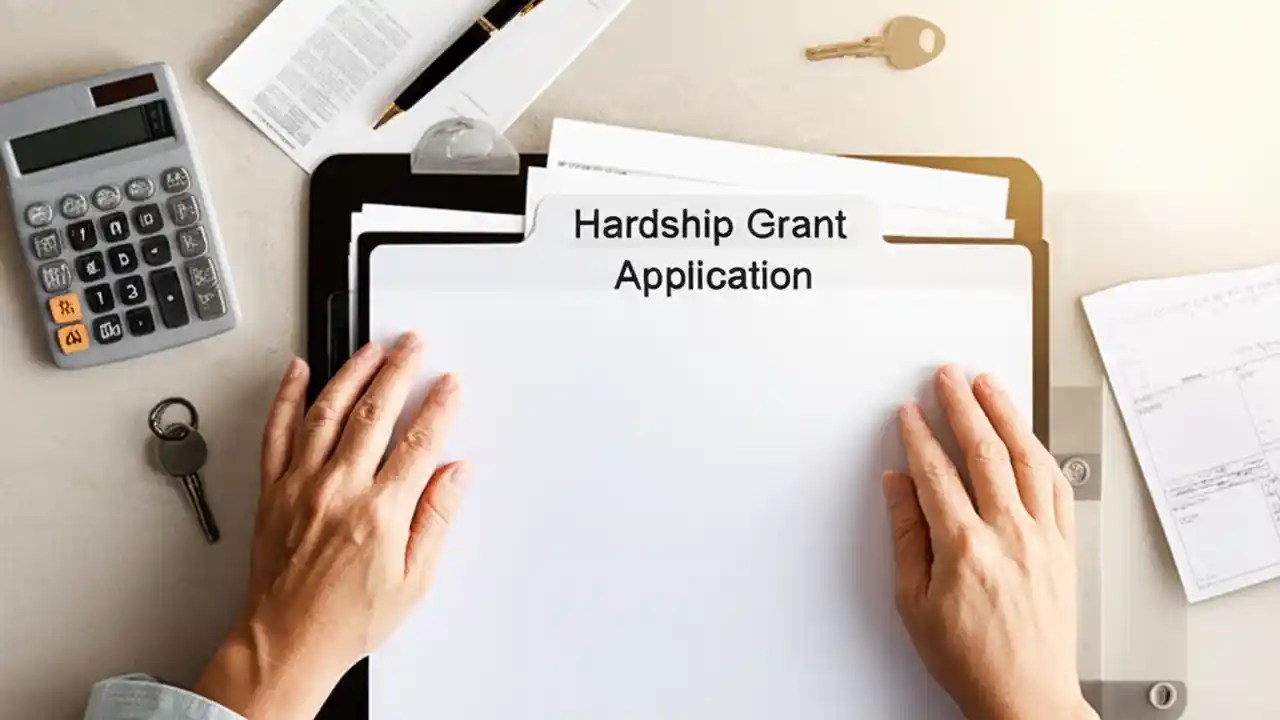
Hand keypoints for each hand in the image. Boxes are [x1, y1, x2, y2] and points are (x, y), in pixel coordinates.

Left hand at [194, 333, 466, 719]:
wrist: (288, 642)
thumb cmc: (348, 618)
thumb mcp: (414, 579)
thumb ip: (435, 518)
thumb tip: (454, 474)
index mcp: (380, 513)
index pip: (419, 442)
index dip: (439, 406)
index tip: (450, 385)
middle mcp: (339, 490)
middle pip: (375, 413)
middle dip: (398, 370)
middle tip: (413, 346)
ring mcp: (302, 485)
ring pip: (327, 411)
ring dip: (352, 373)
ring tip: (370, 349)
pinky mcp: (273, 490)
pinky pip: (277, 433)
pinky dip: (287, 398)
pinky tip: (298, 372)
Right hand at [883, 366, 1096, 719]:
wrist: (1026, 697)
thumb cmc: (970, 660)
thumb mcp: (914, 603)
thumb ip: (906, 537)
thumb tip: (898, 487)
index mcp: (964, 550)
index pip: (936, 473)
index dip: (918, 436)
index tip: (908, 414)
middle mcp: (1008, 536)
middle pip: (984, 452)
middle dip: (961, 406)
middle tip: (947, 377)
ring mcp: (1042, 539)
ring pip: (1026, 459)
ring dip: (1006, 415)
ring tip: (989, 385)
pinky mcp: (1063, 547)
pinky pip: (1055, 486)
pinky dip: (1040, 452)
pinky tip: (1028, 436)